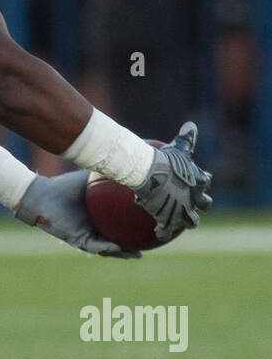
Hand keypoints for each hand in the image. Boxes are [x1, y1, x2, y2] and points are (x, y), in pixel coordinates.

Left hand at [15, 169, 139, 256]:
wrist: (43, 195)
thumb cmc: (64, 186)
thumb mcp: (89, 179)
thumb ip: (106, 174)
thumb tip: (124, 163)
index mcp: (97, 218)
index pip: (117, 227)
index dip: (131, 231)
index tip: (148, 230)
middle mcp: (92, 229)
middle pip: (115, 243)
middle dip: (130, 249)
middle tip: (146, 250)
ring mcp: (85, 235)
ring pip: (106, 249)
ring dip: (121, 253)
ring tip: (136, 254)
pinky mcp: (76, 239)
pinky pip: (93, 245)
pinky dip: (105, 247)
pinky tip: (117, 246)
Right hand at [133, 122, 212, 241]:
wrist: (153, 174)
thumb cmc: (166, 159)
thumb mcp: (179, 148)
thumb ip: (186, 139)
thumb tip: (190, 125)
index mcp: (198, 181)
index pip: (205, 182)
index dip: (202, 182)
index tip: (199, 181)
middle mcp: (195, 198)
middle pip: (205, 204)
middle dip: (200, 204)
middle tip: (191, 205)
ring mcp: (183, 210)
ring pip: (191, 221)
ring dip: (185, 221)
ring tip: (177, 222)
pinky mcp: (169, 219)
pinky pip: (166, 229)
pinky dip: (162, 231)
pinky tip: (158, 233)